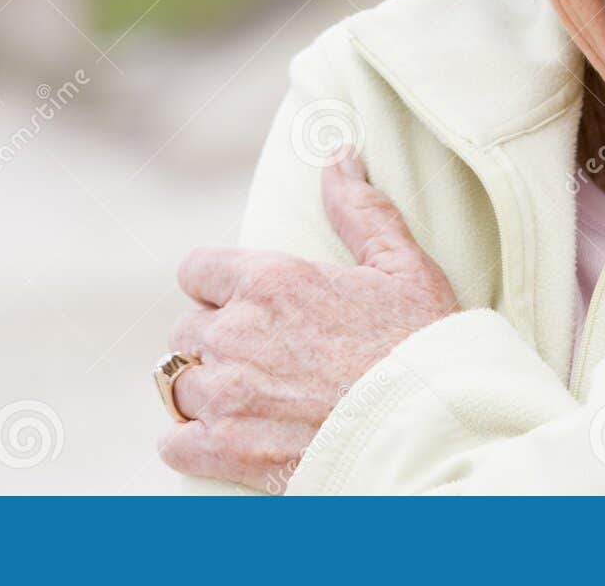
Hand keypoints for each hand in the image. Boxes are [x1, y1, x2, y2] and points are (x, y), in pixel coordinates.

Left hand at [157, 153, 456, 491]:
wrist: (429, 434)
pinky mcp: (225, 450)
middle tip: (259, 358)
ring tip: (244, 399)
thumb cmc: (423, 348)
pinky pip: (174, 442)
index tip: (246, 304)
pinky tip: (225, 440)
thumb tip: (339, 154)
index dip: (219, 286)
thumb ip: (359, 210)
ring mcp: (226, 394)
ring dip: (204, 390)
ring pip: (177, 384)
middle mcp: (237, 333)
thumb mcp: (401, 267)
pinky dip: (192, 443)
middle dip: (215, 341)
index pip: (196, 269)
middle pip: (186, 329)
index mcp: (272, 281)